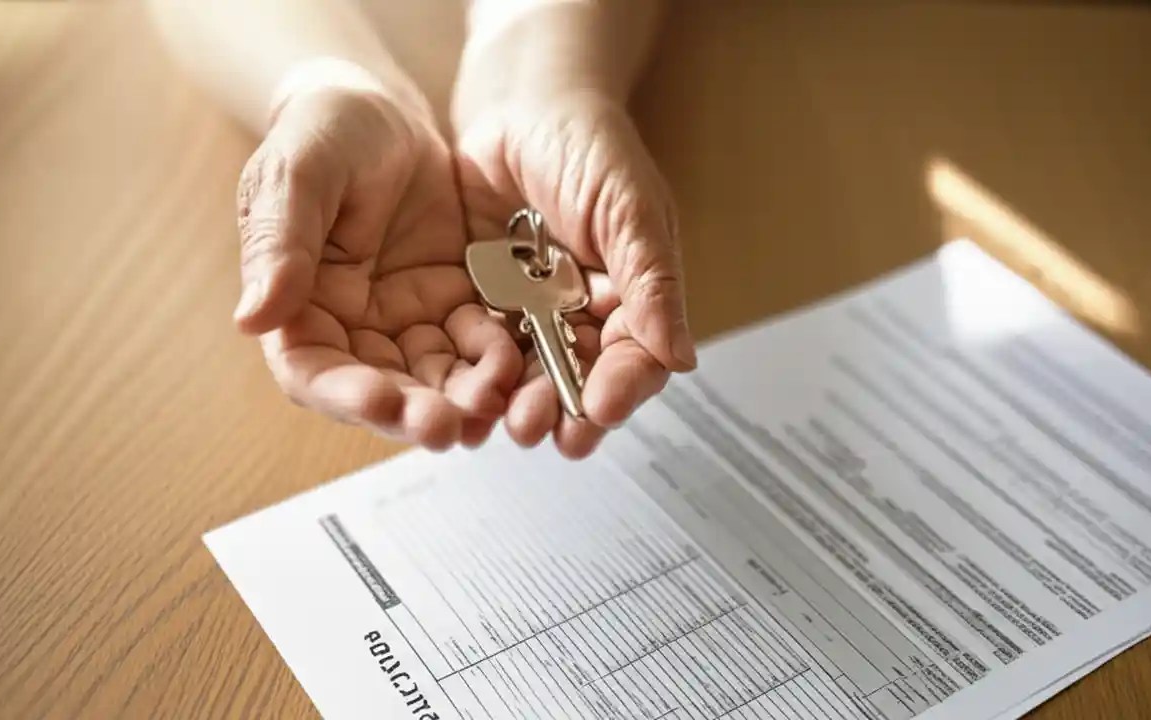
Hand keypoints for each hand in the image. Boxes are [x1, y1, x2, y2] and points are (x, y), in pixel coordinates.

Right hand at [233, 85, 520, 448]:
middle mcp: (355, 330)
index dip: (346, 396)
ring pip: (438, 379)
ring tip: (495, 398)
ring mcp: (410, 323)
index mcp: (301, 309)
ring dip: (465, 398)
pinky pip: (481, 345)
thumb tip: (251, 319)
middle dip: (415, 412)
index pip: (315, 372)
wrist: (384, 111)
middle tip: (449, 425)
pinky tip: (523, 364)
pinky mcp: (457, 308)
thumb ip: (280, 244)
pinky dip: (501, 361)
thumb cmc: (325, 133)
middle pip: (384, 391)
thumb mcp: (298, 176)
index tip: (382, 402)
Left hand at [457, 90, 695, 457]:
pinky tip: (468, 392)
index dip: (623, 387)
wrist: (516, 100)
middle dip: (566, 409)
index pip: (636, 357)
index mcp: (631, 295)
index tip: (603, 409)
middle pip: (581, 379)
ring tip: (508, 422)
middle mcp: (582, 312)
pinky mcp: (483, 302)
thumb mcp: (629, 207)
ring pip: (529, 374)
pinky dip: (476, 372)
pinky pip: (480, 347)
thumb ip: (652, 282)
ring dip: (520, 402)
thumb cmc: (586, 141)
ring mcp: (531, 310)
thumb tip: (682, 356)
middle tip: (546, 429)